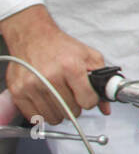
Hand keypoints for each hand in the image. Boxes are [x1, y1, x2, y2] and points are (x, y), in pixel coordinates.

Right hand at [1, 5, 108, 124]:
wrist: (33, 35)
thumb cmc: (61, 46)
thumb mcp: (89, 57)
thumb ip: (102, 81)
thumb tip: (106, 107)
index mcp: (71, 67)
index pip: (88, 102)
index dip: (90, 99)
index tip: (86, 94)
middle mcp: (50, 77)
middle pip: (71, 112)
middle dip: (74, 104)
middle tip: (70, 92)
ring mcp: (32, 85)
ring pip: (54, 117)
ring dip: (59, 110)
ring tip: (57, 94)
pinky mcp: (18, 91)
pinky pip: (35, 117)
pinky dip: (42, 112)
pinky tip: (45, 99)